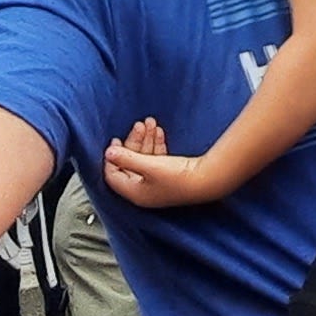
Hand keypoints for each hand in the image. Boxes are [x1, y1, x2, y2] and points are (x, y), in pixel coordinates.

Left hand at [99, 120, 218, 210]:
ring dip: (146, 141)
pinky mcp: (168, 177)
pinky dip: (156, 145)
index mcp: (135, 192)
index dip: (111, 158)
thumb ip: (126, 157)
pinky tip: (159, 132)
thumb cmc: (179, 177)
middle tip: (137, 125)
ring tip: (150, 123)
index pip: (113, 176)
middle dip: (134, 142)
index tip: (115, 141)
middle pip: (130, 165)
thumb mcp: (148, 165)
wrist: (208, 179)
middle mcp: (144, 190)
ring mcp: (157, 184)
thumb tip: (107, 152)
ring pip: (144, 159)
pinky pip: (157, 159)